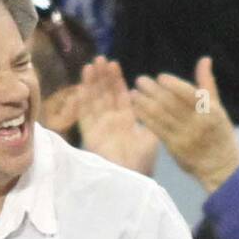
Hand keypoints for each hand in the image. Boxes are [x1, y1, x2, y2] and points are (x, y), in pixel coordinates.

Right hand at [77, 56, 158, 175]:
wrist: (130, 178)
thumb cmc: (143, 161)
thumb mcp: (152, 136)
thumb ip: (151, 118)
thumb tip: (154, 99)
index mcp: (126, 121)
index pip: (120, 96)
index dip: (116, 80)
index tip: (114, 64)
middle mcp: (111, 121)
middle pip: (105, 94)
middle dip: (103, 77)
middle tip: (101, 59)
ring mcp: (99, 127)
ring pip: (94, 100)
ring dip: (92, 83)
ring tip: (92, 64)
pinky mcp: (89, 134)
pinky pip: (85, 113)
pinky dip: (83, 98)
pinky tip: (83, 83)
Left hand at [130, 58, 238, 193]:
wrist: (220, 166)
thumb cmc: (219, 133)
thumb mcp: (218, 108)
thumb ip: (207, 84)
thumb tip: (204, 59)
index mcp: (210, 111)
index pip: (188, 94)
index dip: (173, 84)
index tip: (160, 77)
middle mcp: (197, 124)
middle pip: (171, 103)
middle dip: (153, 90)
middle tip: (140, 80)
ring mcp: (185, 137)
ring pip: (160, 116)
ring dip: (144, 102)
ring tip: (134, 93)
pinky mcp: (175, 148)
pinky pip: (156, 129)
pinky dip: (144, 117)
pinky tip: (136, 108)